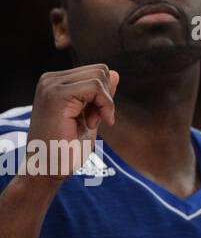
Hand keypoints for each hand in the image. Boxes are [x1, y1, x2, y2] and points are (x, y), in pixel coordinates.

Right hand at [25, 65, 118, 186]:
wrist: (49, 168)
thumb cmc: (68, 146)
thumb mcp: (90, 115)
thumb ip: (100, 95)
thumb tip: (115, 73)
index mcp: (56, 82)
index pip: (96, 72)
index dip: (104, 95)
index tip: (93, 118)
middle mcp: (50, 80)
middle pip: (100, 70)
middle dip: (105, 97)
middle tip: (91, 120)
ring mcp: (50, 85)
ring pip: (99, 76)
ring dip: (103, 103)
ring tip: (88, 123)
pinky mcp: (55, 95)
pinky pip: (95, 87)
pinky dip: (103, 105)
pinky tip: (90, 123)